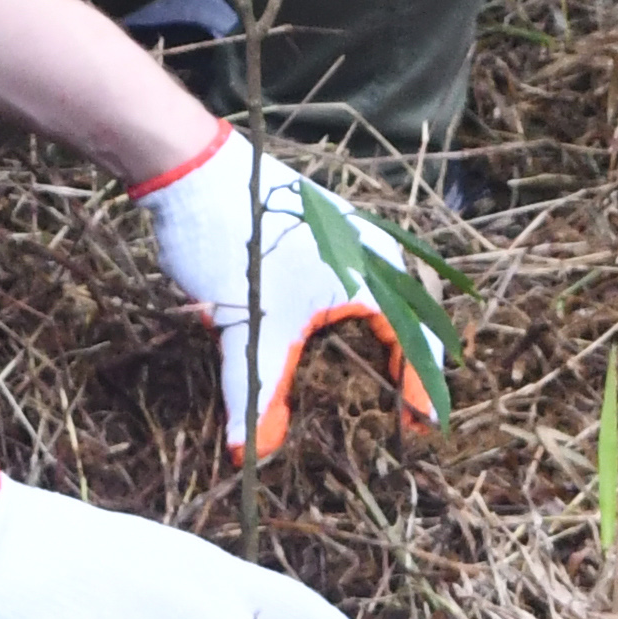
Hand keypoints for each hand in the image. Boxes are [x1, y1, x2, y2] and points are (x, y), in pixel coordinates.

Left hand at [141, 124, 448, 457]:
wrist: (194, 168)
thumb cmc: (234, 241)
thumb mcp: (248, 326)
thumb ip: (257, 390)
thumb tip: (252, 449)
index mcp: (371, 273)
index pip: (412, 341)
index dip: (420, 387)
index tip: (423, 427)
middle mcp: (370, 250)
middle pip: (412, 312)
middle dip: (415, 360)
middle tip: (410, 403)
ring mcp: (345, 235)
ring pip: (386, 290)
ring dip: (391, 332)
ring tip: (386, 369)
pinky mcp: (318, 229)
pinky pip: (359, 275)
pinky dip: (362, 309)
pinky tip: (341, 325)